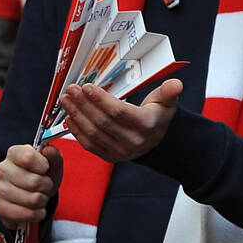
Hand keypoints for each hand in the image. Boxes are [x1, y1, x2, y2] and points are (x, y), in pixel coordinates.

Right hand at [0, 143, 62, 227]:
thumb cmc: (41, 176)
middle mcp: (2, 170)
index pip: (28, 157)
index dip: (43, 166)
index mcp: (14, 153)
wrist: (31, 198)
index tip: (45, 169)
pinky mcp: (0, 208)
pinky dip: (37, 214)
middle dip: (47, 186)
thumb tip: (49, 149)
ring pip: (32, 199)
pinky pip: (26, 214)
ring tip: (40, 196)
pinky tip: (36, 209)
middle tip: (45, 186)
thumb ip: (54, 155)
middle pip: (34, 181)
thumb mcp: (52, 165)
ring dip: (42, 200)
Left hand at [60, 79, 183, 162]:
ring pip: (93, 133)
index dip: (101, 100)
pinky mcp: (110, 157)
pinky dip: (77, 131)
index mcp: (146, 125)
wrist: (157, 141)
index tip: (87, 87)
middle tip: (71, 90)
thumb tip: (176, 85)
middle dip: (84, 105)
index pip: (119, 112)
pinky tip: (69, 117)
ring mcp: (120, 151)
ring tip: (66, 100)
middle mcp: (132, 141)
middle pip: (102, 122)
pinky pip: (89, 145)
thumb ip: (169, 92)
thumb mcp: (167, 102)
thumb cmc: (158, 116)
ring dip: (77, 116)